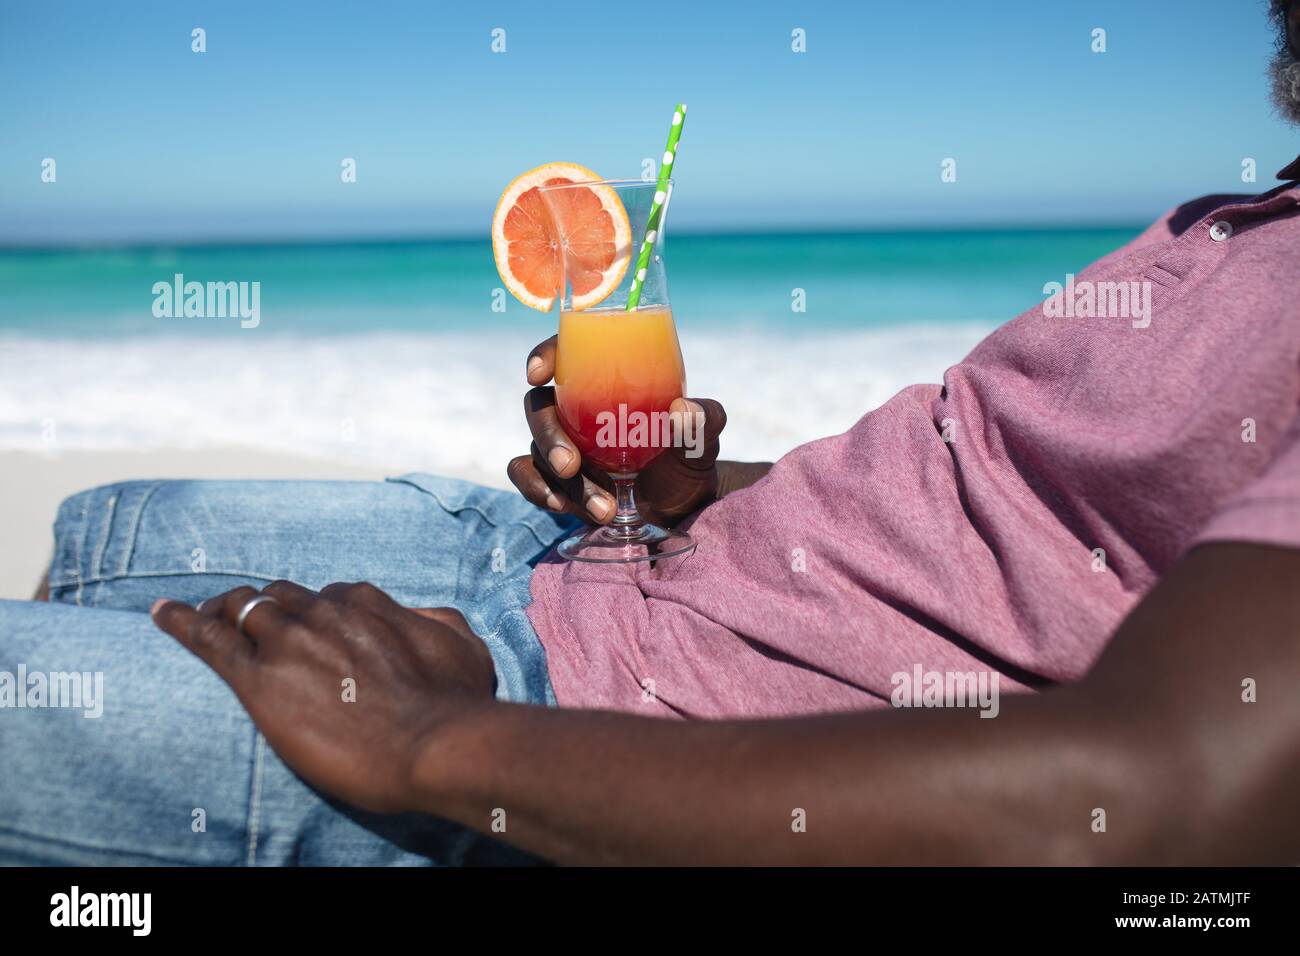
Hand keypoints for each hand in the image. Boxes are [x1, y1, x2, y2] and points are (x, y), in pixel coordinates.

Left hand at [151, 581, 495, 814]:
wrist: (434, 745)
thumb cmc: (457, 702)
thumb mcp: (462, 645)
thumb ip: (434, 620)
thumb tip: (421, 614)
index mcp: (365, 603)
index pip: (328, 596)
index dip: (317, 613)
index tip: (315, 629)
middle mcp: (323, 611)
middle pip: (280, 597)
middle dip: (266, 606)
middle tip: (252, 620)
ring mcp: (288, 642)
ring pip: (242, 609)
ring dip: (225, 611)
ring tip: (207, 616)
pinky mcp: (259, 680)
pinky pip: (208, 638)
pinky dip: (181, 621)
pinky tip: (161, 615)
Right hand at [507, 334, 726, 527]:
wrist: (680, 507)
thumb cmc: (686, 459)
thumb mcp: (702, 439)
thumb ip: (704, 421)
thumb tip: (682, 410)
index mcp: (605, 383)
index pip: (566, 355)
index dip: (545, 355)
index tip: (539, 375)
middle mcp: (575, 410)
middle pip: (539, 408)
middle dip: (549, 437)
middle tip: (572, 465)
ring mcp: (562, 444)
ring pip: (536, 450)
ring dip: (561, 481)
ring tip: (603, 508)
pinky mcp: (554, 479)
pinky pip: (527, 478)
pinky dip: (538, 491)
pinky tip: (562, 507)